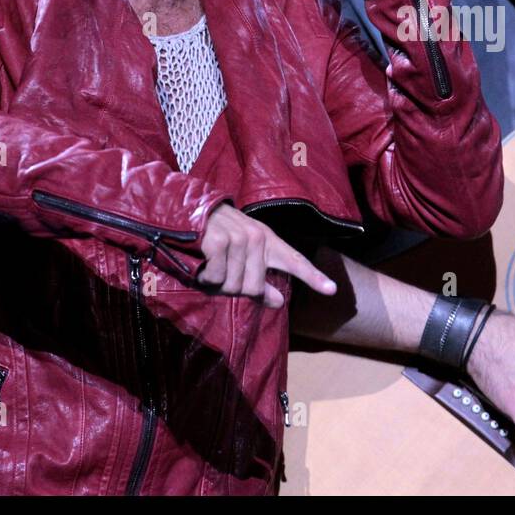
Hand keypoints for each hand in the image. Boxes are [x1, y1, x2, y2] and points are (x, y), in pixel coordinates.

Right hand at [194, 202, 336, 307]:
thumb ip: (259, 280)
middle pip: (253, 288)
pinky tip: (200, 260)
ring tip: (208, 262)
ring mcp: (239, 238)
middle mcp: (257, 238)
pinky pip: (215, 279)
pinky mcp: (219, 242)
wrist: (183, 212)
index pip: (294, 261)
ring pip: (233, 286)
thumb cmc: (211, 239)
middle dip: (233, 288)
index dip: (313, 277)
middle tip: (219, 270)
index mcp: (266, 240)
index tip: (332, 290)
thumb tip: (279, 302)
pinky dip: (203, 277)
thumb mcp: (239, 257)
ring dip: (215, 282)